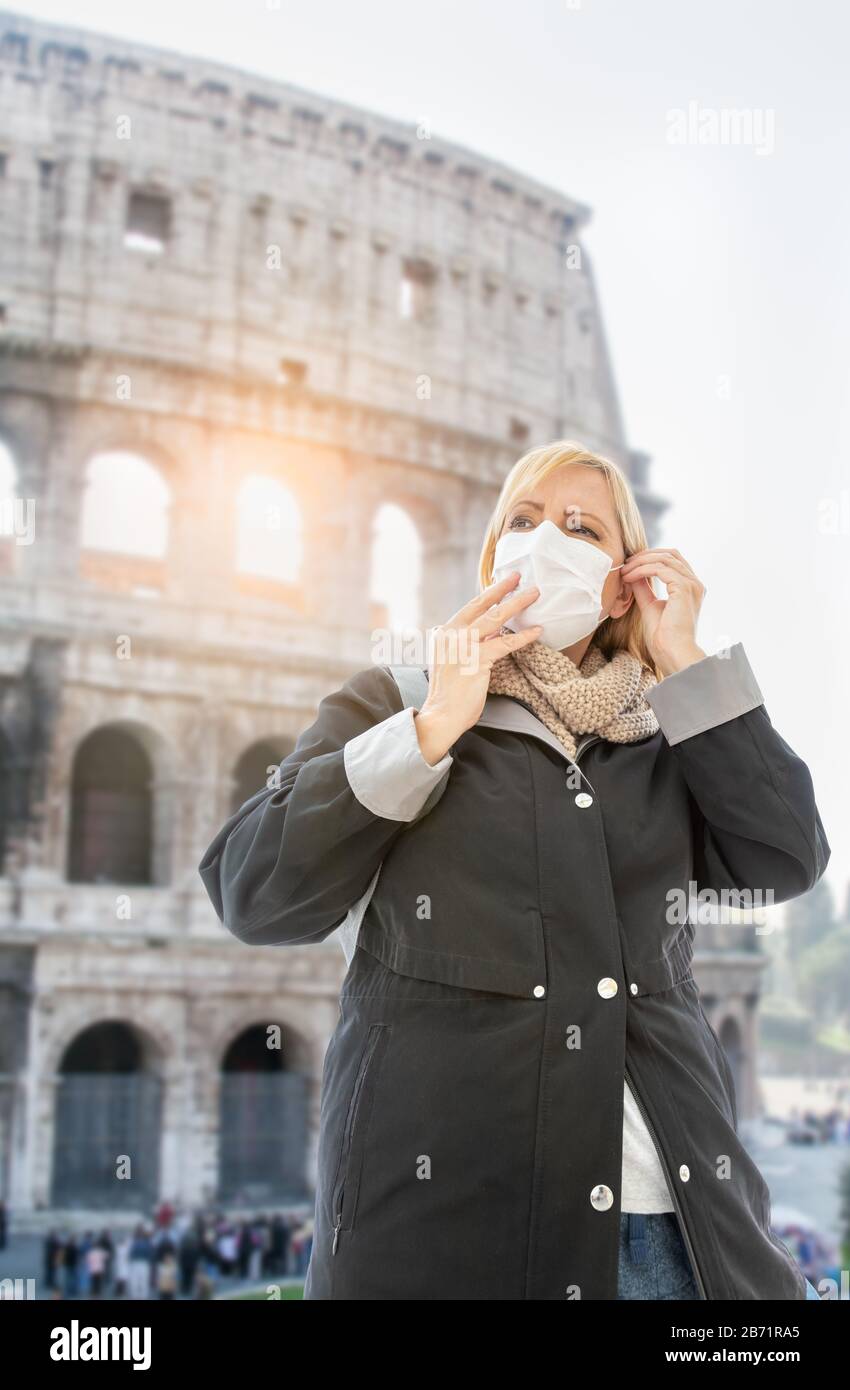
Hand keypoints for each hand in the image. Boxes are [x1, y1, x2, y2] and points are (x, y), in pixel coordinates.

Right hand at [414, 572, 541, 763]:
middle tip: (518, 576)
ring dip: (517, 604)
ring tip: (534, 594)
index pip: (470, 608)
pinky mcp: (476, 659)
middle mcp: (451, 634)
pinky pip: (505, 643)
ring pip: (495, 618)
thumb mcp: (453, 660)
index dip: (488, 594)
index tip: (503, 582)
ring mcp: (463, 646)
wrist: (441, 715)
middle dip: (502, 588)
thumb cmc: (449, 693)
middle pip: (481, 605)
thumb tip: (493, 632)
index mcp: (443, 633)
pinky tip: (537, 630)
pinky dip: (523, 637)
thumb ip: (469, 644)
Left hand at [620, 547, 706, 676]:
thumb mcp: (650, 606)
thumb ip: (644, 589)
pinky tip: (629, 577)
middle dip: (646, 555)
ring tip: (624, 570)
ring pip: (664, 559)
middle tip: (626, 563)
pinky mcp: (684, 588)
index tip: (630, 565)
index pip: (673, 560)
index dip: (651, 557)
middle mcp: (695, 584)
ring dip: (641, 562)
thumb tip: (633, 574)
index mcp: (690, 588)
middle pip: (670, 554)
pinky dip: (642, 570)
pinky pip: (660, 568)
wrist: (672, 653)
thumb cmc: (663, 637)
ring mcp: (692, 585)